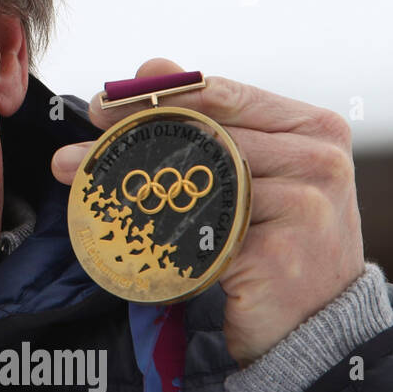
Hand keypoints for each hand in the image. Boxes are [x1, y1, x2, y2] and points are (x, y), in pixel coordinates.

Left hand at [50, 59, 364, 364]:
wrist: (313, 325)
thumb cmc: (272, 238)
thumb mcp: (250, 171)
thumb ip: (208, 122)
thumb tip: (151, 67)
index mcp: (314, 127)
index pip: (222, 95)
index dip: (156, 95)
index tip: (101, 104)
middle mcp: (320, 160)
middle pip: (202, 138)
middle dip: (126, 141)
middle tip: (72, 151)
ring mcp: (306, 206)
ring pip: (191, 183)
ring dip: (127, 184)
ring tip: (79, 182)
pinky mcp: (279, 253)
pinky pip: (197, 233)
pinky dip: (154, 230)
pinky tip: (121, 230)